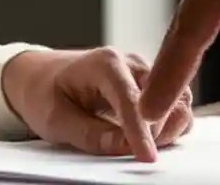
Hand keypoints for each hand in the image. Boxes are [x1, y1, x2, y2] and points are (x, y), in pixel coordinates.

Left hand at [2, 48, 193, 162]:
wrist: (41, 78)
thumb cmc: (45, 95)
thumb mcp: (56, 119)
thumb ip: (91, 134)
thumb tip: (126, 147)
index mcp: (106, 63)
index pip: (132, 100)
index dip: (141, 131)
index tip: (147, 157)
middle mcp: (132, 63)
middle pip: (166, 97)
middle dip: (158, 130)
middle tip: (137, 153)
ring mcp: (145, 72)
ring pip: (179, 101)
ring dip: (169, 128)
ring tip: (142, 146)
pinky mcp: (152, 86)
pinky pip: (177, 106)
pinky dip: (172, 125)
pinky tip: (151, 138)